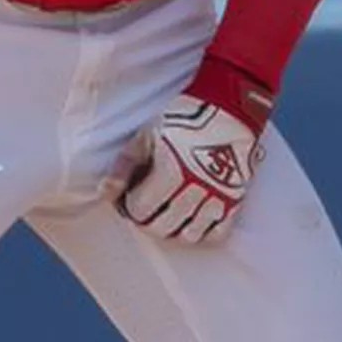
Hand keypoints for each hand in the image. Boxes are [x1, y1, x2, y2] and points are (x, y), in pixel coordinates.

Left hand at [113, 59, 270, 244]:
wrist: (228, 107)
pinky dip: (203, 232)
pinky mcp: (236, 199)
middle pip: (161, 228)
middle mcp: (196, 191)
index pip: (140, 211)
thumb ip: (123, 167)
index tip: (130, 195)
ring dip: (173, 228)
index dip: (129, 206)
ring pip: (188, 235)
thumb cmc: (182, 119)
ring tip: (168, 211)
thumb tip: (105, 194)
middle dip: (147, 219)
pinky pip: (217, 234)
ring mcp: (218, 198)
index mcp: (171, 174)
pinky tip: (193, 218)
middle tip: (147, 204)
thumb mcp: (145, 136)